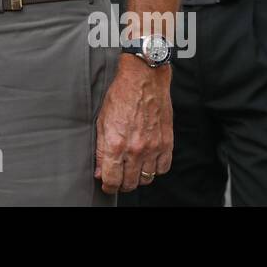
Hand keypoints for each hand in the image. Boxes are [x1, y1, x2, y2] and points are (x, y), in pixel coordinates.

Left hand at [94, 56, 172, 193]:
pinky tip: (149, 162)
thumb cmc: (121, 96)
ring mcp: (153, 147)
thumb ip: (100, 150)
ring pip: (147, 178)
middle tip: (119, 178)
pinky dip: (155, 169)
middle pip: (130, 183)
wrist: (143, 80)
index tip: (107, 185)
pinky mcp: (166, 142)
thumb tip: (100, 171)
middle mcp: (135, 149)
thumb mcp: (102, 121)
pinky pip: (163, 168)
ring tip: (133, 170)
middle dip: (122, 184)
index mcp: (116, 144)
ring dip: (138, 178)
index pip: (112, 180)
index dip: (108, 186)